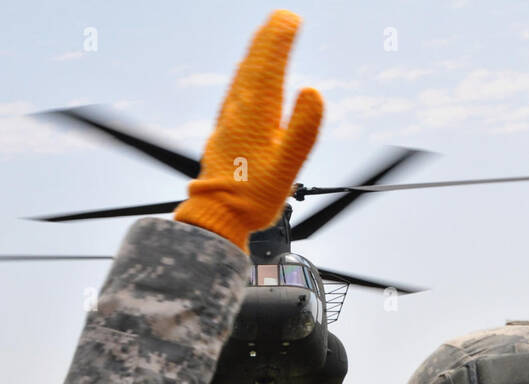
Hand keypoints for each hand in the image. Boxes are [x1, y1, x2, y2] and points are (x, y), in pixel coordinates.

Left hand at [173, 10, 322, 249]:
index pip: (270, 66)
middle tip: (283, 17)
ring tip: (266, 35)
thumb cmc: (252, 197)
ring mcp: (228, 121)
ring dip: (256, 52)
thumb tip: (312, 90)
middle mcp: (239, 111)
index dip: (281, 40)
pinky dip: (246, 74)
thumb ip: (302, 129)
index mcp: (257, 115)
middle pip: (254, 64)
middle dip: (269, 38)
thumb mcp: (287, 168)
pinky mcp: (224, 132)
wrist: (217, 217)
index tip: (291, 19)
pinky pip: (236, 92)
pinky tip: (247, 78)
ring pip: (243, 76)